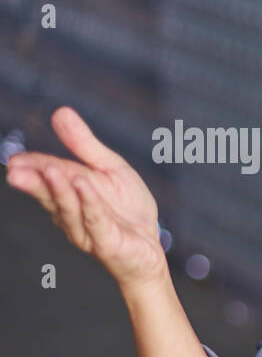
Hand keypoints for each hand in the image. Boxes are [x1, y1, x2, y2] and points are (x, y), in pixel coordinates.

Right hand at [6, 106, 167, 288]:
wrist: (150, 245)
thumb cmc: (127, 208)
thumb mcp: (110, 168)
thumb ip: (84, 145)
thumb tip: (60, 111)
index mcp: (68, 191)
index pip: (48, 176)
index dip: (32, 168)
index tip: (15, 161)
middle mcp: (70, 212)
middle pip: (51, 194)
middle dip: (34, 181)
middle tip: (15, 170)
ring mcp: (86, 229)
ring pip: (70, 208)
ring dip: (59, 189)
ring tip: (51, 169)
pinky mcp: (106, 242)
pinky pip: (96, 221)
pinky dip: (89, 203)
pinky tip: (83, 185)